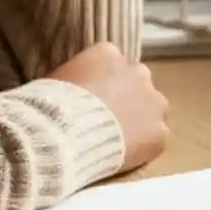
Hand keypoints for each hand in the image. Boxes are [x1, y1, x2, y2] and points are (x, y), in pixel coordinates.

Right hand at [49, 42, 169, 173]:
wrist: (63, 134)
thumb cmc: (51, 105)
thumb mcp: (58, 78)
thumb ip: (77, 77)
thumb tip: (75, 88)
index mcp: (109, 53)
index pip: (113, 65)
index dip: (103, 86)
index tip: (93, 102)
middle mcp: (137, 71)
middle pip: (137, 84)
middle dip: (126, 99)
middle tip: (107, 121)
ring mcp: (153, 101)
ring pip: (151, 110)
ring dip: (139, 120)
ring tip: (117, 140)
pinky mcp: (159, 131)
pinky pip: (154, 138)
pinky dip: (143, 146)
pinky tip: (125, 156)